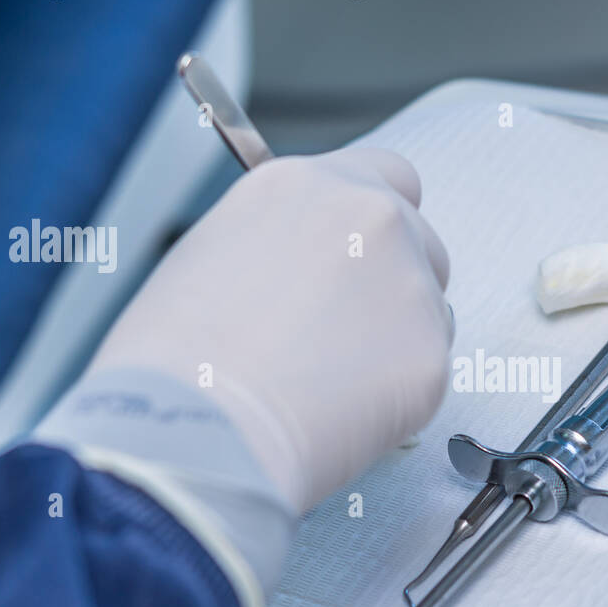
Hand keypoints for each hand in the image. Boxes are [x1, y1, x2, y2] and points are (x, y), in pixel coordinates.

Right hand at [85, 148, 451, 513]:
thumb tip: (310, 272)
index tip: (364, 256)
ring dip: (397, 340)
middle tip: (345, 335)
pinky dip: (399, 395)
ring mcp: (409, 282)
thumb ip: (283, 245)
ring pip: (430, 309)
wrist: (195, 430)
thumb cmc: (176, 362)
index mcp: (305, 184)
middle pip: (421, 239)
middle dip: (394, 283)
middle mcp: (370, 216)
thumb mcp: (211, 259)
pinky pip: (430, 371)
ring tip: (327, 383)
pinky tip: (340, 413)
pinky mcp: (431, 353)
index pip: (387, 175)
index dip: (377, 222)